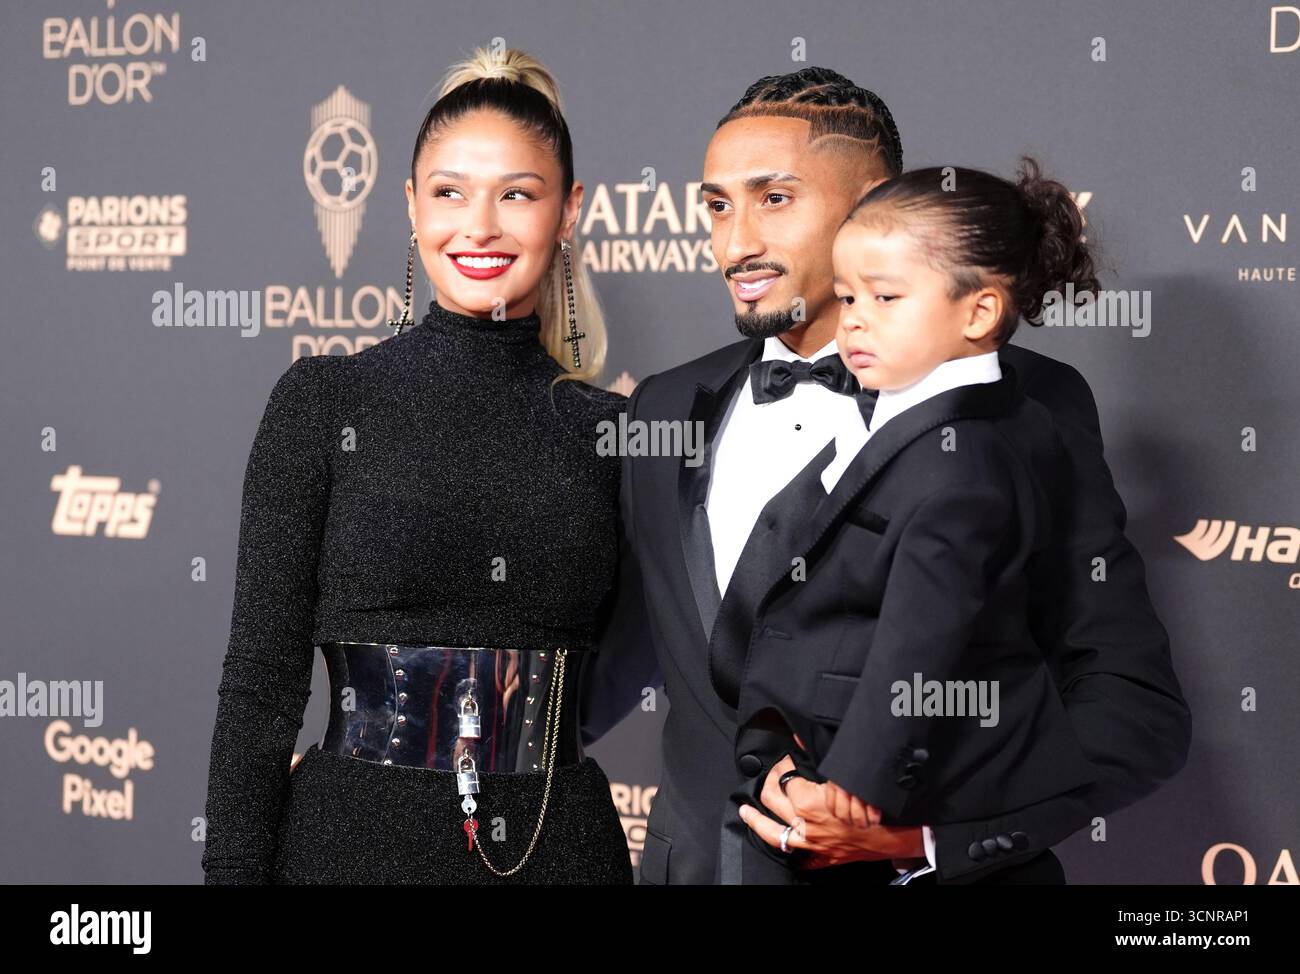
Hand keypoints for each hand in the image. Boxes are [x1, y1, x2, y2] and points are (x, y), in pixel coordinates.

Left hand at [739, 754, 924, 867]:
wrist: (902, 835)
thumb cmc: (879, 805)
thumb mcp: (848, 775)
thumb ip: (824, 759)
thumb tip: (804, 741)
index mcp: (810, 803)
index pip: (786, 777)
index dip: (786, 761)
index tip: (789, 754)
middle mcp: (807, 825)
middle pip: (772, 800)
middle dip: (768, 782)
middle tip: (771, 773)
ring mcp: (813, 844)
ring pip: (773, 833)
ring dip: (757, 820)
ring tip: (746, 811)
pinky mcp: (823, 858)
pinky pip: (796, 857)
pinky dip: (786, 848)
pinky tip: (778, 841)